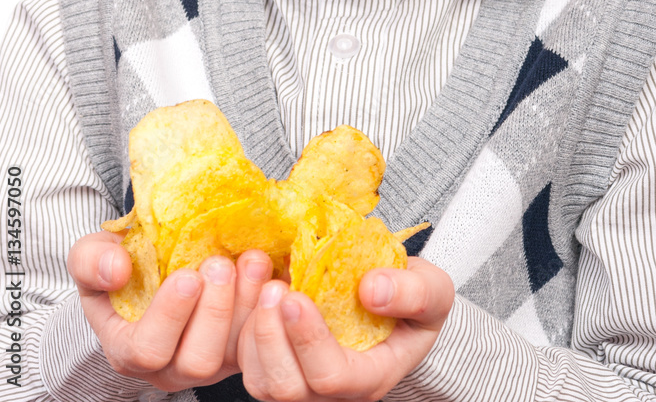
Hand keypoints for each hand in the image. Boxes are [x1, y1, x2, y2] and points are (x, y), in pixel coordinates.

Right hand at [67, 231, 274, 392]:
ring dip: (246, 304)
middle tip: (220, 265)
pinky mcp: (241, 346)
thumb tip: (115, 270)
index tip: (187, 276)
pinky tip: (271, 270)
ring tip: (250, 260)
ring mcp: (211, 359)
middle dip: (213, 311)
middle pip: (197, 360)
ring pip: (234, 351)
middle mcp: (171, 364)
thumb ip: (91, 261)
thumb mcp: (91, 255)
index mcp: (129, 349)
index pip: (148, 350)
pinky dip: (268, 305)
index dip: (170, 316)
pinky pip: (260, 338)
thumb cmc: (119, 265)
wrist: (150, 265)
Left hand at [237, 256, 454, 400]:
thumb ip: (412, 292)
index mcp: (370, 377)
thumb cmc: (414, 301)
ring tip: (265, 287)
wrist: (396, 302)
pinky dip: (244, 328)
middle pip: (286, 389)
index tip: (296, 295)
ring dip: (254, 333)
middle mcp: (333, 390)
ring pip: (261, 381)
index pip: (331, 377)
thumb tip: (373, 290)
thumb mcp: (433, 291)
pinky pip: (247, 362)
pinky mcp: (279, 364)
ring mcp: (303, 382)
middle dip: (272, 337)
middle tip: (273, 288)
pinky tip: (255, 292)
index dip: (309, 340)